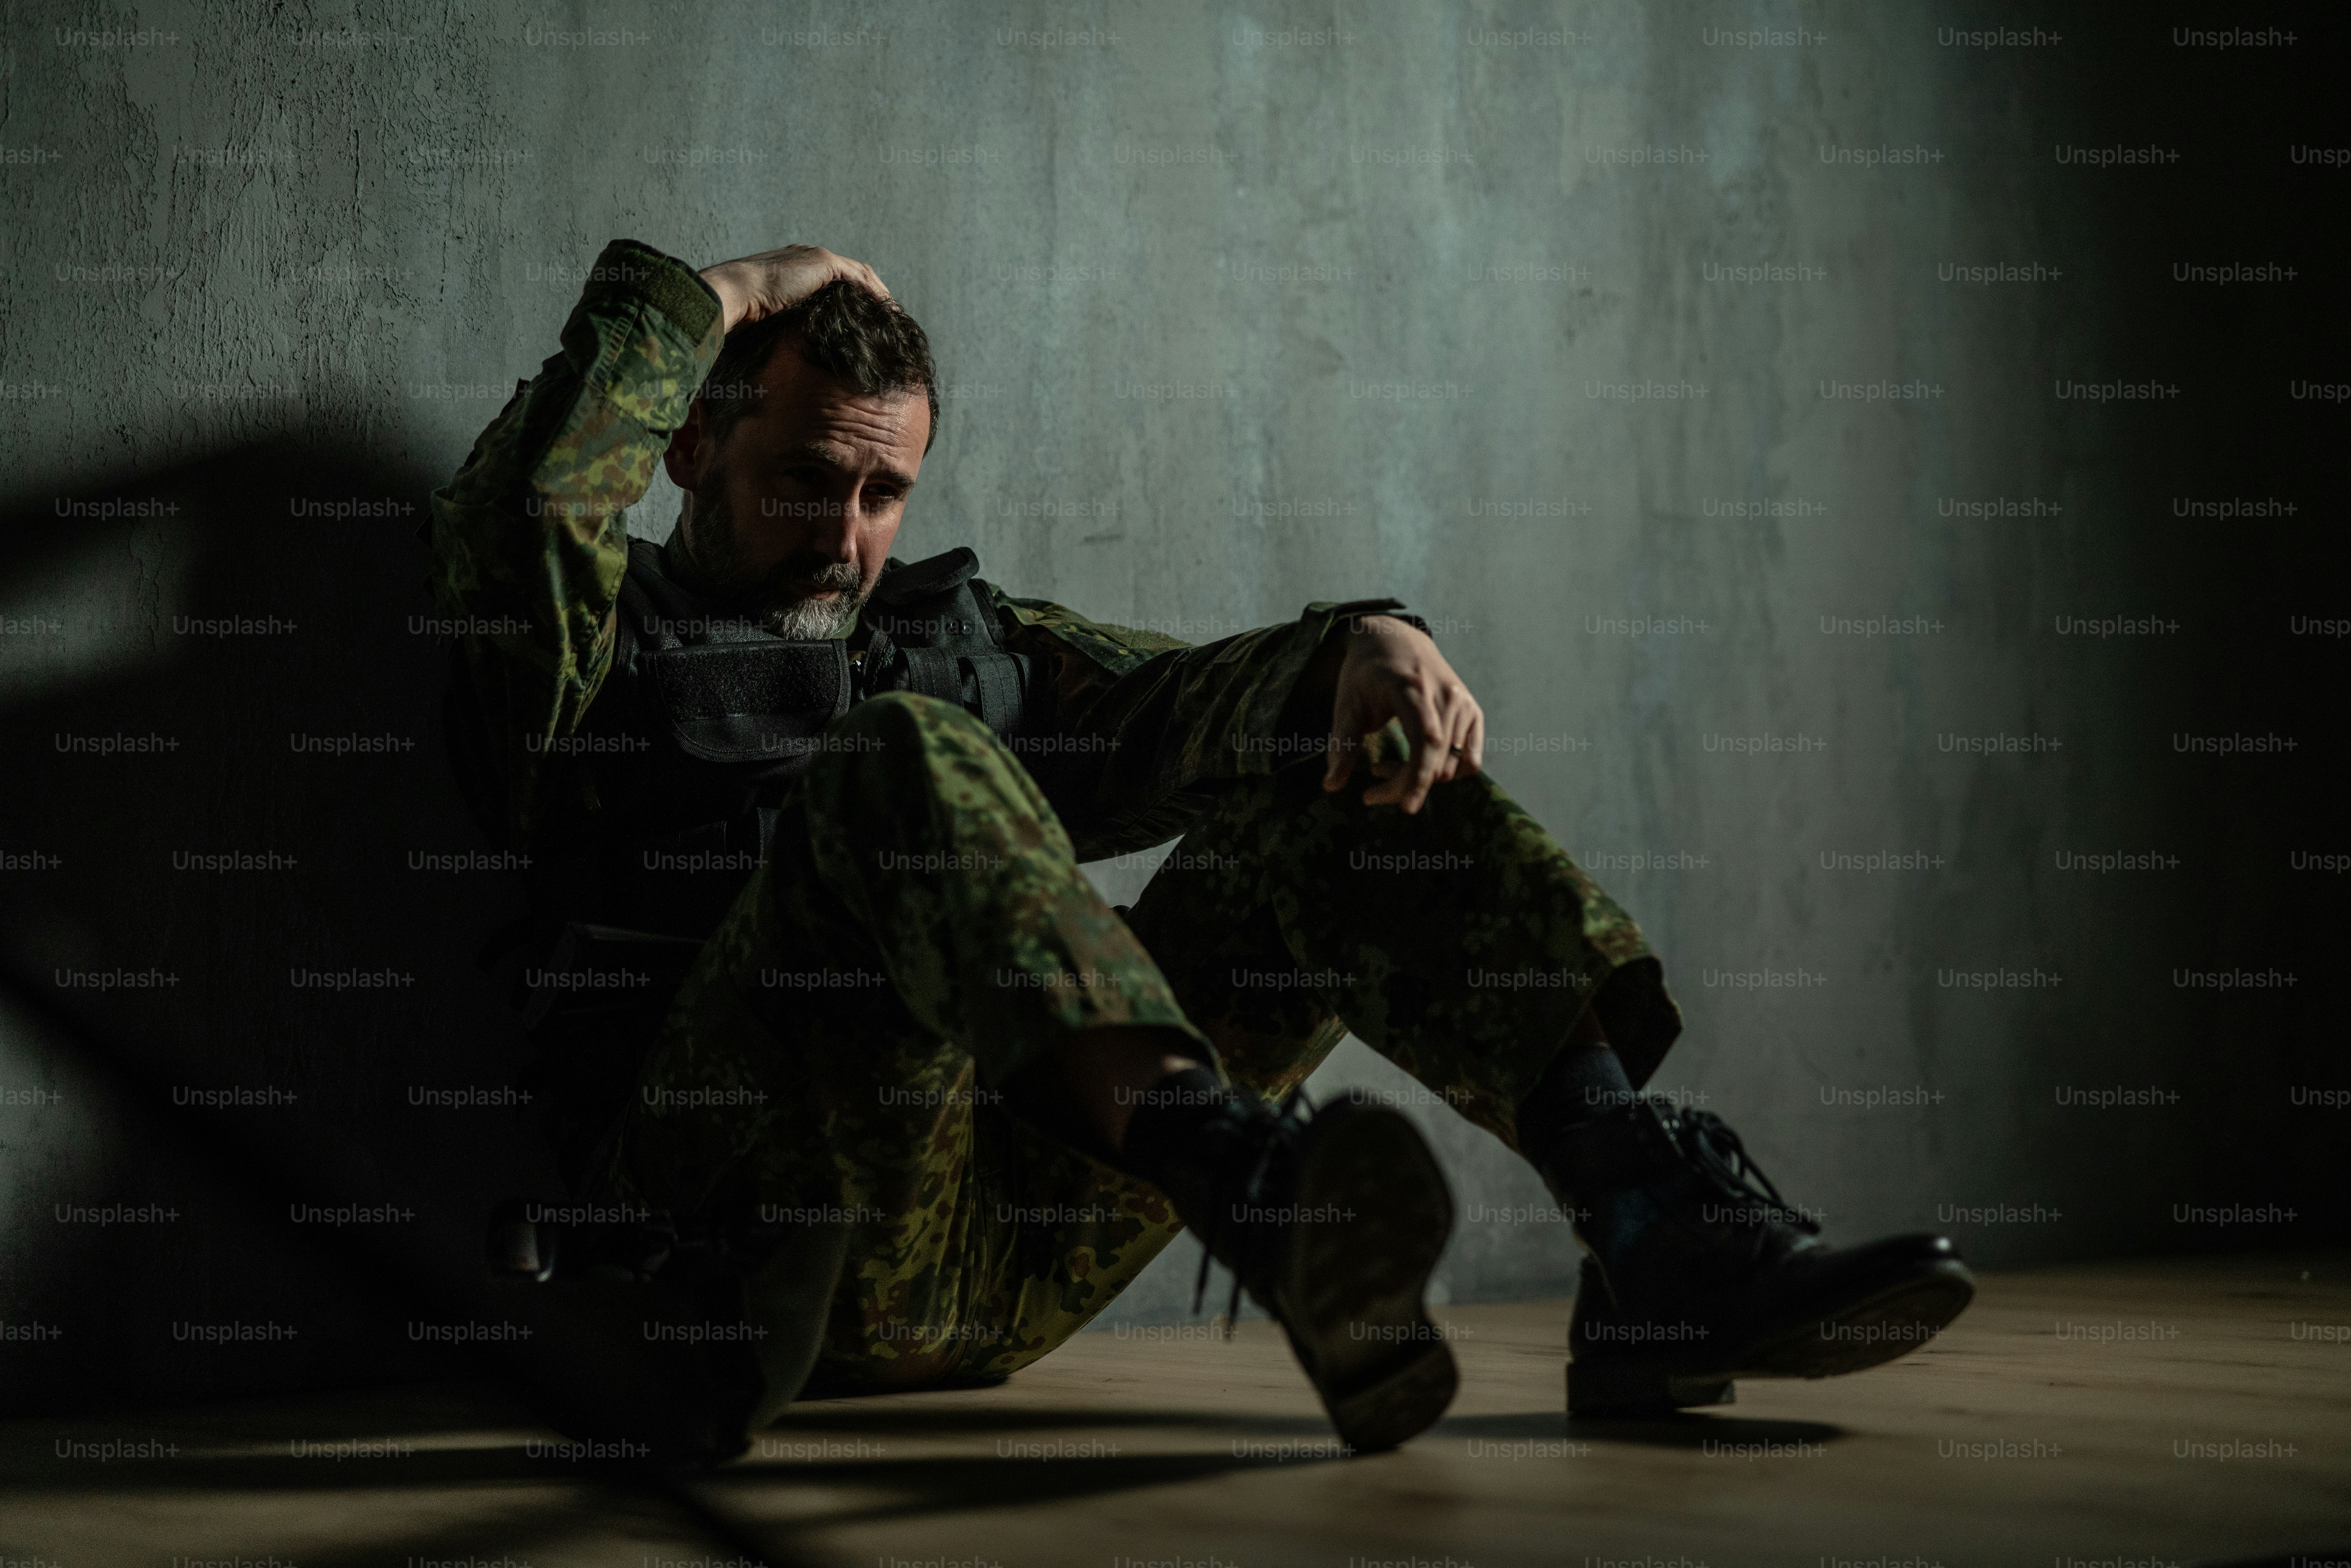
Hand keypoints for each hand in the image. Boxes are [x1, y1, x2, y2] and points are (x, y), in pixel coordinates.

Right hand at [697, 245, 889, 334]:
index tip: (866, 319)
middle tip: (887, 318)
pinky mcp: (822, 262)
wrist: (733, 293)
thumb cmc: (742, 312)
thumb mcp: (768, 319)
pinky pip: (859, 277)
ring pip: (860, 274)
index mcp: (794, 268)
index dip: (854, 298)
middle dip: (871, 295)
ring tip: (893, 316)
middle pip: (852, 275)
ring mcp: (815, 258)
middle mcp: (807, 258)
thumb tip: (785, 351)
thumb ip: (784, 323)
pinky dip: (874, 292)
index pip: (834, 280)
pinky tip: (885, 309)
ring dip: (878, 294)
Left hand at [1322, 615, 1484, 812]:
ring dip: (1420, 779)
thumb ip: (1341, 744)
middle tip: (1371, 792)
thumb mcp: (1346, 703)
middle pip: (1437, 758)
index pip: (1426, 741)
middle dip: (1406, 786)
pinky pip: (1470, 758)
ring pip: (1453, 764)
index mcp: (1412, 687)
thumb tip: (1331, 786)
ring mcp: (1463, 701)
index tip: (1406, 808)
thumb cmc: (1365, 673)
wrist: (1393, 637)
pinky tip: (1417, 764)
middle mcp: (1445, 693)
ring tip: (1385, 768)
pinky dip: (1447, 771)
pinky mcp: (1472, 710)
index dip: (1419, 777)